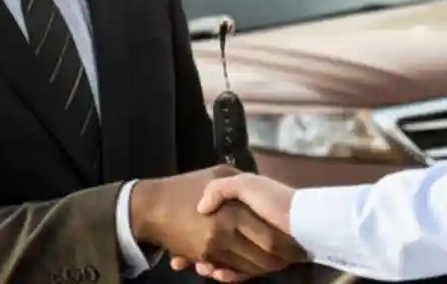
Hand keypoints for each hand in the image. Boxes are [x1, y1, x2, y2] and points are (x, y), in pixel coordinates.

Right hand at [131, 165, 305, 277]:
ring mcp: (214, 248)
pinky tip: (234, 265)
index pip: (270, 239)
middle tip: (287, 259)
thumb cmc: (185, 186)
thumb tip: (257, 201)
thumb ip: (238, 184)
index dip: (286, 246)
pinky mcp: (203, 257)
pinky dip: (232, 273)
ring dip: (257, 270)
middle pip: (262, 259)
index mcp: (234, 212)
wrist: (148, 207)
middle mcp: (226, 233)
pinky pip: (225, 271)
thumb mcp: (217, 173)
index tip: (298, 246)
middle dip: (276, 262)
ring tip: (269, 263)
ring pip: (245, 268)